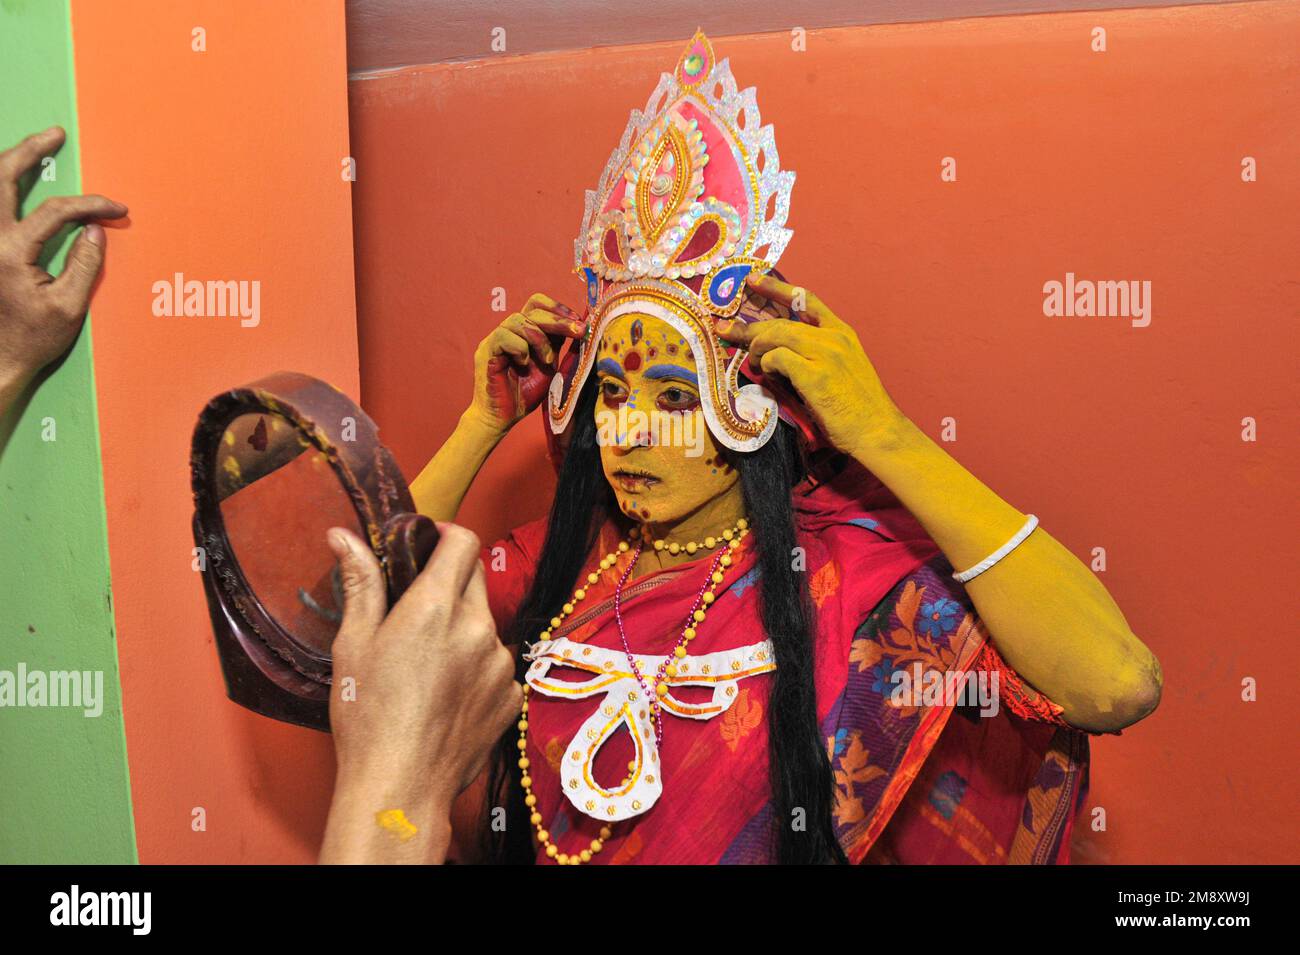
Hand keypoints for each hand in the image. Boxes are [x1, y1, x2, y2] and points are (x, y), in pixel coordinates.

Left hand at [0, 126, 127, 412]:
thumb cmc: (31, 337)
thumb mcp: (68, 306)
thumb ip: (84, 264)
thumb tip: (94, 229)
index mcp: (9, 251)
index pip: (56, 211)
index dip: (91, 204)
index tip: (116, 208)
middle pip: (1, 176)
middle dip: (30, 151)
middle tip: (54, 134)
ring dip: (9, 162)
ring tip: (32, 148)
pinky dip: (0, 187)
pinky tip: (10, 180)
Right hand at [320, 523, 521, 863]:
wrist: (401, 785)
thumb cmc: (368, 715)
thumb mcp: (353, 644)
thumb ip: (360, 583)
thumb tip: (344, 536)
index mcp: (437, 606)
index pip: (463, 541)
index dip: (445, 535)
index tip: (426, 544)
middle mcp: (479, 627)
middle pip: (474, 579)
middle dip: (449, 582)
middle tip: (416, 609)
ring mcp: (500, 663)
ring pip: (485, 625)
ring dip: (462, 630)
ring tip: (427, 666)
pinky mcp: (511, 695)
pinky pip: (495, 666)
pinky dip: (475, 669)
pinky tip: (446, 695)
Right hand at [468, 292, 585, 434]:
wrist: (504, 417)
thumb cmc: (525, 393)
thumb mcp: (549, 366)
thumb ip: (558, 345)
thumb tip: (580, 326)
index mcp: (524, 332)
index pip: (537, 304)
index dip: (558, 308)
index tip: (578, 323)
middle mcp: (509, 331)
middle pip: (532, 310)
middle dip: (559, 320)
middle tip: (579, 331)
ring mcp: (495, 339)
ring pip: (519, 321)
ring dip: (540, 340)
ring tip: (546, 361)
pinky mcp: (486, 351)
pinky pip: (504, 336)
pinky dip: (520, 349)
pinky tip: (524, 364)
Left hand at [714, 273, 906, 460]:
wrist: (877, 431)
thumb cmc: (858, 408)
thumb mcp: (843, 370)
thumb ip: (816, 356)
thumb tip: (778, 357)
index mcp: (842, 333)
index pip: (805, 299)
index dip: (776, 288)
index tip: (752, 279)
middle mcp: (834, 337)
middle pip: (781, 322)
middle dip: (749, 327)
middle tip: (726, 330)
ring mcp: (825, 354)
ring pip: (775, 336)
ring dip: (756, 350)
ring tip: (752, 366)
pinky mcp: (814, 374)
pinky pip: (776, 358)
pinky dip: (765, 366)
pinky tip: (767, 377)